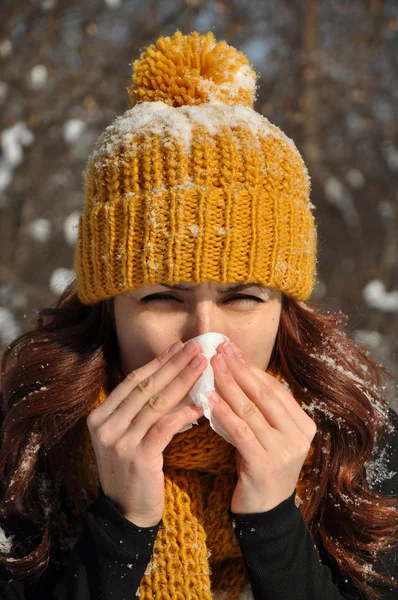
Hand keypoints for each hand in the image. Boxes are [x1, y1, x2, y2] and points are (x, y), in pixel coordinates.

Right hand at [86, 340, 205, 526]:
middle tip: (196, 348)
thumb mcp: (127, 436)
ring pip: (156, 403)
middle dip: (173, 365)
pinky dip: (184, 412)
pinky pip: (165, 427)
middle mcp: (105, 426)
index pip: (133, 381)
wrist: (126, 514)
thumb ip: (140, 409)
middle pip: (145, 387)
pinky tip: (202, 402)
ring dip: (182, 381)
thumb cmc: (132, 470)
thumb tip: (169, 375)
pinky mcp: (138, 458)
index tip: (179, 347)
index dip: (158, 362)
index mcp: (100, 416)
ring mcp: (119, 442)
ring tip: (202, 366)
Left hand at [210, 342, 316, 513]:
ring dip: (228, 385)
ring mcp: (283, 451)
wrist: (264, 512)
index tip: (231, 349)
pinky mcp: (264, 465)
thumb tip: (236, 370)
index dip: (251, 367)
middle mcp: (298, 436)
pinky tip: (208, 399)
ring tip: (211, 367)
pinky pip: (240, 432)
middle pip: (263, 395)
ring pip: (250, 410)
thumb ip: (260, 409)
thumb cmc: (261, 465)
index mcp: (303, 425)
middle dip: (239, 370)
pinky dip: (223, 412)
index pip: (274, 388)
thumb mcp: (268, 434)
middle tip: (219, 351)